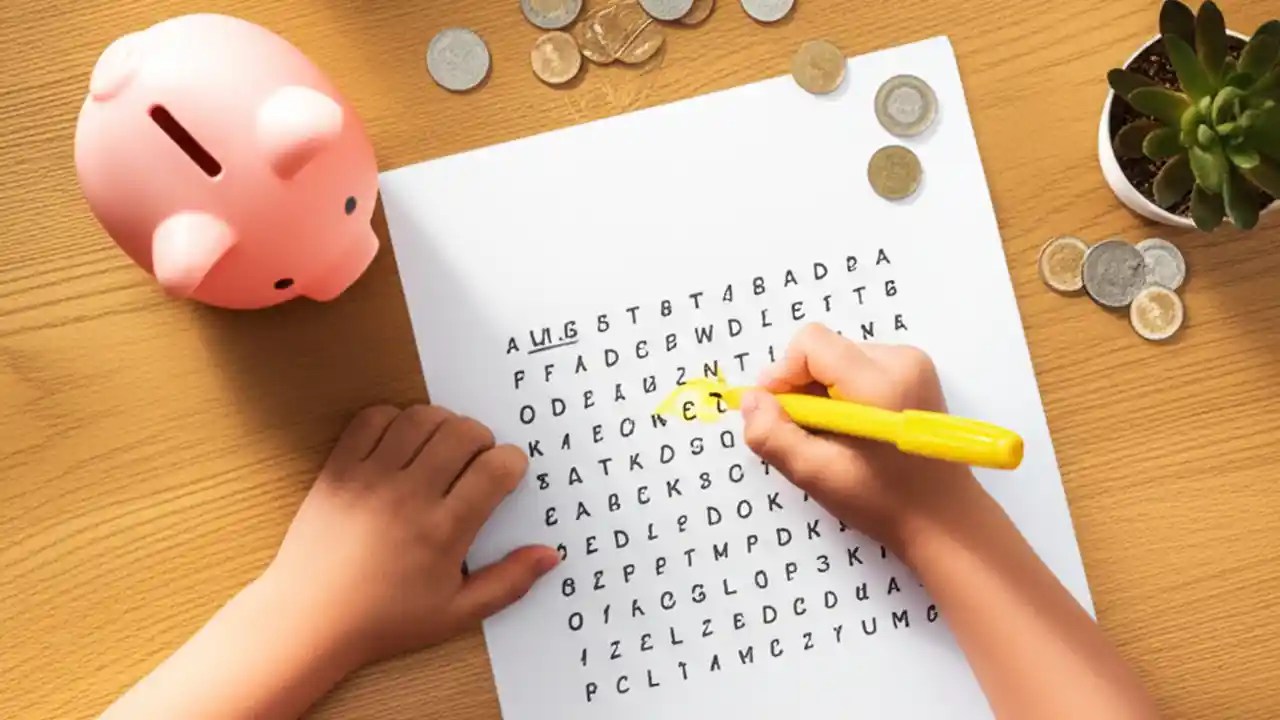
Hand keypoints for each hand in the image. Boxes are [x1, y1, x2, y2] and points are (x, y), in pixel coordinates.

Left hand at [264, 405, 558, 668]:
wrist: (308, 620)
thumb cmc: (383, 621)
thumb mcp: (455, 614)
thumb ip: (508, 583)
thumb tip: (550, 555)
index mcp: (443, 532)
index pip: (495, 469)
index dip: (511, 463)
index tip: (506, 473)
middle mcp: (408, 498)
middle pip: (462, 433)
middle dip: (481, 438)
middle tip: (476, 459)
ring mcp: (370, 479)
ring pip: (420, 418)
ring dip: (441, 423)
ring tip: (441, 447)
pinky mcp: (338, 469)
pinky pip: (371, 419)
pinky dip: (393, 419)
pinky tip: (400, 443)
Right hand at [740, 324, 987, 553]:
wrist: (945, 520)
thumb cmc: (885, 502)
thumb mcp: (818, 475)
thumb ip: (773, 435)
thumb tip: (750, 399)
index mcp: (880, 381)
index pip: (811, 343)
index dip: (783, 373)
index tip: (777, 411)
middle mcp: (901, 359)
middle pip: (824, 350)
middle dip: (803, 387)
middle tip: (807, 434)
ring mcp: (912, 364)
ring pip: (838, 359)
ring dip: (822, 393)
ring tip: (833, 437)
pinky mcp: (915, 374)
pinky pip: (858, 368)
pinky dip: (842, 394)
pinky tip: (852, 431)